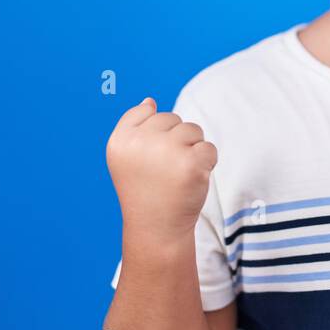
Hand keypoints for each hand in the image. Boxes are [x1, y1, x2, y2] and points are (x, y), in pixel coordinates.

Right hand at [105, 97, 217, 246]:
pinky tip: (191, 180)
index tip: (148, 160)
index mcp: (120, 139)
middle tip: (165, 171)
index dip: (155, 135)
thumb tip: (149, 101)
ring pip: (193, 130)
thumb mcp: (125, 158)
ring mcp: (166, 151)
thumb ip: (133, 126)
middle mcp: (140, 142)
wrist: (157, 227)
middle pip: (173, 119)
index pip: (148, 111)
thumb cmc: (144, 189)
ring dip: (192, 151)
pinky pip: (209, 148)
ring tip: (178, 174)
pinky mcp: (191, 163)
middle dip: (176, 141)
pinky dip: (206, 164)